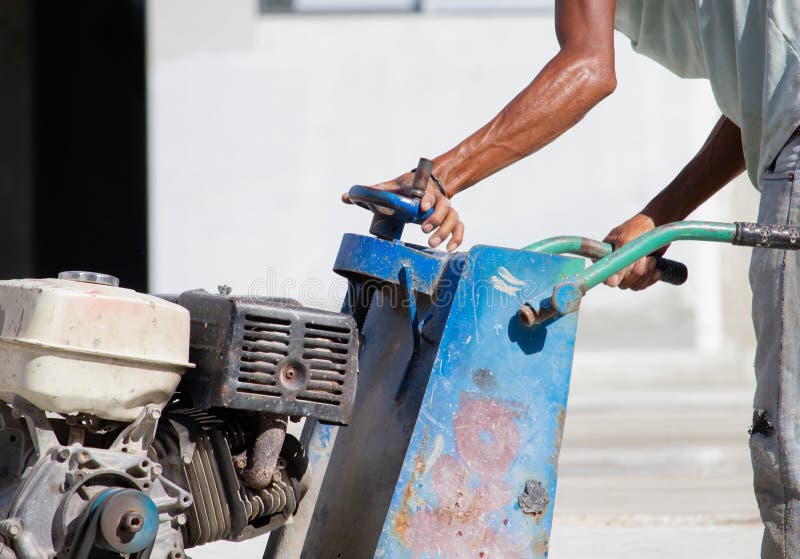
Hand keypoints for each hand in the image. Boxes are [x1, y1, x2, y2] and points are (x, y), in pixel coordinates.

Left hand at [342, 172, 464, 251]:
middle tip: (423, 230)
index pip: (427, 191)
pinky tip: (449, 248)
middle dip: (436, 219)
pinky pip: (460, 226)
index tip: (423, 207)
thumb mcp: (388, 187)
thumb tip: (345, 197)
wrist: (426, 183)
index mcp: (420, 188)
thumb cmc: (403, 188)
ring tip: (432, 242)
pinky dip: (458, 237)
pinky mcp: (451, 218)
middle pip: (444, 206)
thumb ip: (371, 191)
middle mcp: (436, 197)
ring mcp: (445, 208)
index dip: (427, 198)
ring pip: (454, 217)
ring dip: (446, 231)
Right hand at [603, 213, 661, 290]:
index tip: (630, 268)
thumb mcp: (625, 241)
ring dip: (646, 274)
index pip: (605, 277)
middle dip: (637, 271)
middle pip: (622, 283)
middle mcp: (613, 267)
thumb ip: (618, 260)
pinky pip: (642, 285)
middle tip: (646, 257)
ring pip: (633, 285)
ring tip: (652, 260)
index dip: (618, 277)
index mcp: (604, 258)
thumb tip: (611, 282)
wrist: (655, 225)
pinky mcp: (638, 276)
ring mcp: (626, 273)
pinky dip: (651, 278)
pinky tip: (656, 268)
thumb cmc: (637, 228)